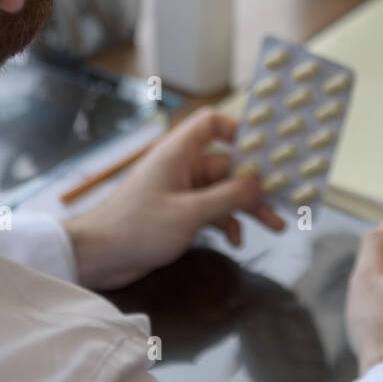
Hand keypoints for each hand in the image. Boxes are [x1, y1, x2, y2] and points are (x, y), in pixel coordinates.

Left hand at [63, 106, 284, 290]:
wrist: (97, 258)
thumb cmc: (137, 227)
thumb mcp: (189, 213)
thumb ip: (227, 197)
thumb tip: (261, 184)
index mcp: (179, 153)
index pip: (211, 123)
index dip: (238, 129)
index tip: (265, 148)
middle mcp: (182, 167)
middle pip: (228, 165)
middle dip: (256, 183)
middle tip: (285, 198)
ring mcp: (181, 191)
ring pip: (224, 192)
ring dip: (248, 208)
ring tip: (275, 226)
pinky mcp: (179, 214)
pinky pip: (212, 211)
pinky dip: (227, 223)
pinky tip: (237, 242)